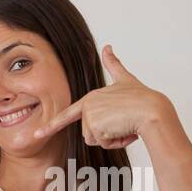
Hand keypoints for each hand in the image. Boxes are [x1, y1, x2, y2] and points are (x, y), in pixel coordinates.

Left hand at [32, 45, 173, 148]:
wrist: (153, 111)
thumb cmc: (143, 98)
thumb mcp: (125, 79)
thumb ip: (113, 65)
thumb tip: (108, 46)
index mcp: (91, 96)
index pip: (69, 114)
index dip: (52, 125)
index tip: (38, 134)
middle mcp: (88, 105)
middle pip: (89, 132)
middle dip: (107, 135)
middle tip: (123, 123)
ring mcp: (90, 116)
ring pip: (94, 140)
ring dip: (111, 139)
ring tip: (125, 126)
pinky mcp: (95, 126)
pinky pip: (102, 143)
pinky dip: (115, 142)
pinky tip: (126, 131)